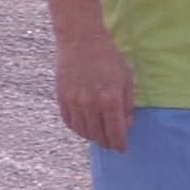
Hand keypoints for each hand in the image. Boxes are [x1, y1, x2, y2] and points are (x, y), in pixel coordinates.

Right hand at [55, 27, 136, 151]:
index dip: (120, 144)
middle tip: (111, 145)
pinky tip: (84, 126)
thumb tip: (126, 125)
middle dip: (106, 143)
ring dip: (92, 137)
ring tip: (98, 136)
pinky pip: (69, 122)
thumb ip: (127, 104)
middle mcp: (90, 104)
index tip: (122, 149)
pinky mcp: (61, 98)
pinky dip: (77, 128)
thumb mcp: (126, 78)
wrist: (80, 40)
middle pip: (98, 135)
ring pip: (82, 131)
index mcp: (110, 99)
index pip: (115, 132)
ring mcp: (74, 102)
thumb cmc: (107, 57)